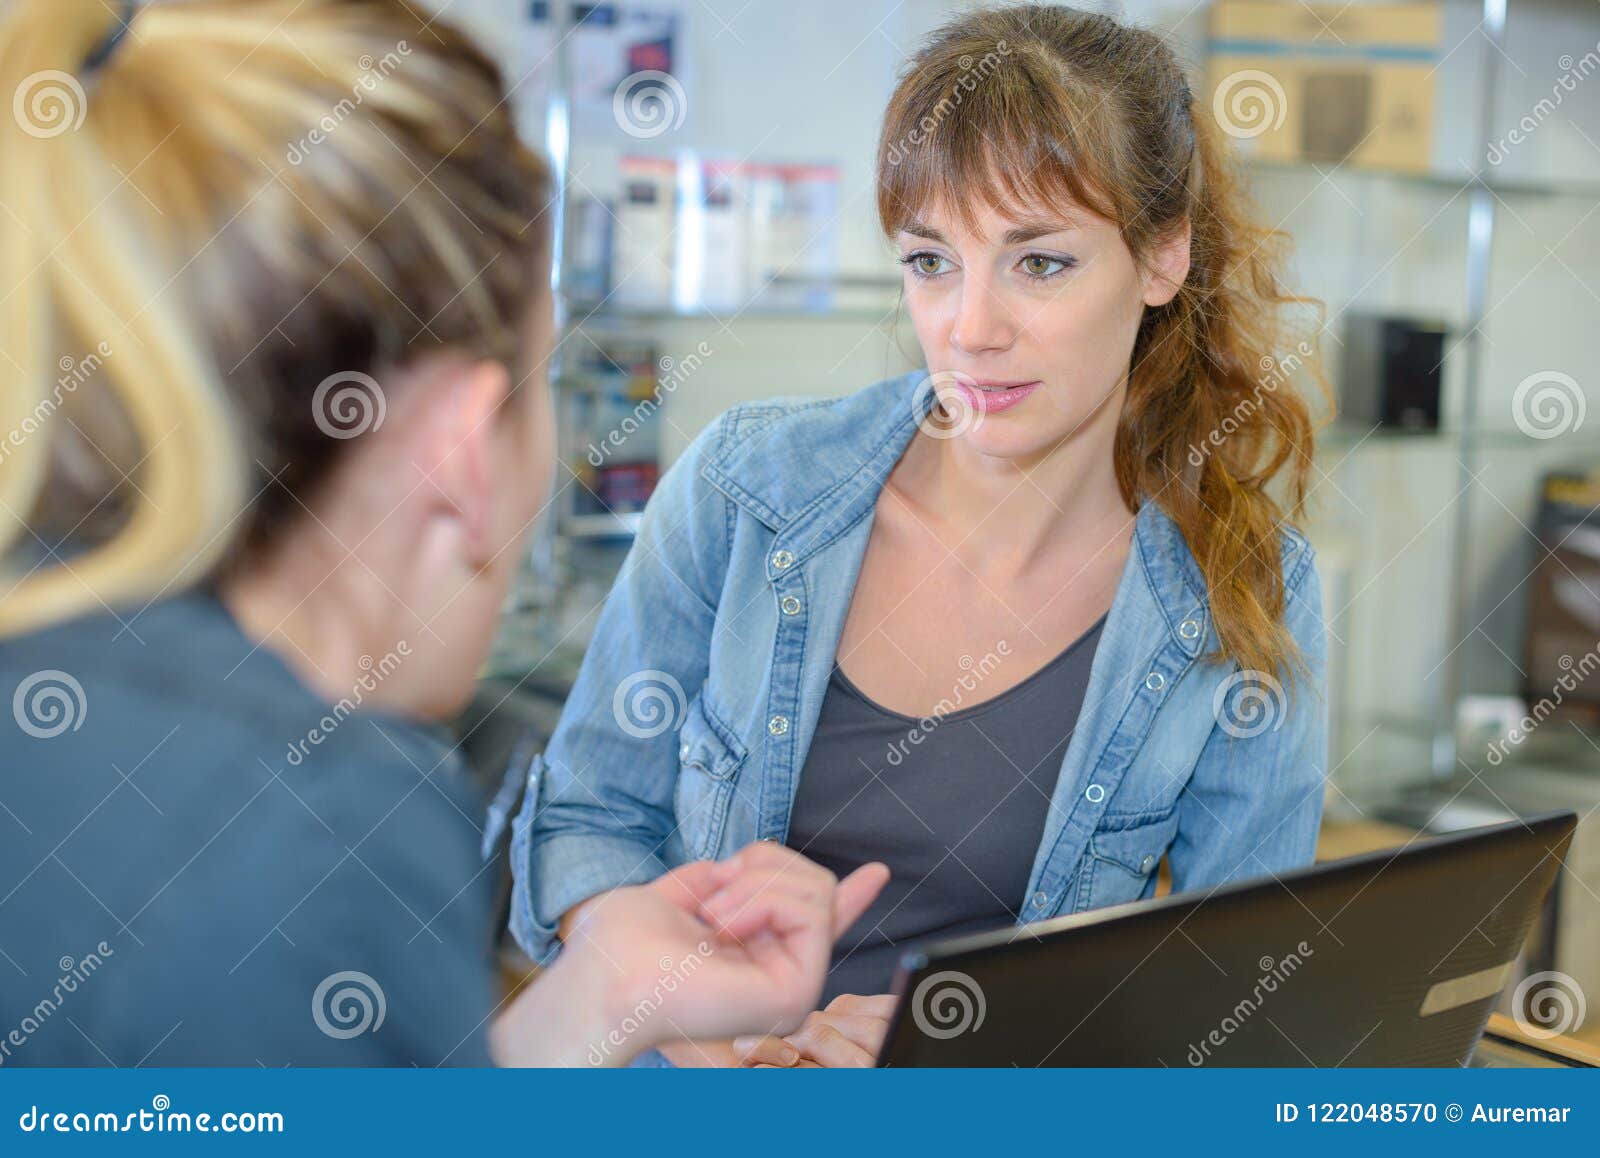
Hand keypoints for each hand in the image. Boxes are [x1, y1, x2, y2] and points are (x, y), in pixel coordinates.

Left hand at [542, 844, 887, 1063]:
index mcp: (756, 955)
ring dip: (754, 883)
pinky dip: (761, 900)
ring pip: (817, 889)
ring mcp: (794, 988)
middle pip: (815, 883)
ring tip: (712, 916)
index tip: (877, 872)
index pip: (817, 923)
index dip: (850, 896)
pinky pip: (810, 910)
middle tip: (715, 894)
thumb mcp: (685, 890)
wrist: (608, 971)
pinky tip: (725, 927)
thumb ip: (728, 879)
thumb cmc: (629, 943)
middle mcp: (781, 975)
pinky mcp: (798, 993)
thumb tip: (753, 866)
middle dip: (763, 864)